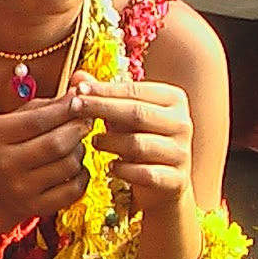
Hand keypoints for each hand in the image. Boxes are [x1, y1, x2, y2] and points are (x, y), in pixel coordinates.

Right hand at [0, 96, 92, 234]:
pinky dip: (82, 175)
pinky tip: (75, 167)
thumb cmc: (5, 149)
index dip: (64, 109)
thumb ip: (42, 107)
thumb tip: (77, 92)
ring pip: (69, 165)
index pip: (37, 120)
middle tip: (85, 121)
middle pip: (56, 144)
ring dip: (80, 151)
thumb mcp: (11, 123)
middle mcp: (5, 163)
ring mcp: (21, 189)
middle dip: (77, 129)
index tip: (80, 100)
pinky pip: (74, 189)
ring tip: (74, 145)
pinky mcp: (37, 208)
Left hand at [68, 71, 193, 212]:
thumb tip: (77, 76)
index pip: (135, 90)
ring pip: (139, 144)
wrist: (164, 182)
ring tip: (93, 141)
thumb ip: (103, 95)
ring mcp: (182, 153)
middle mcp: (182, 123)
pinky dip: (124, 170)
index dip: (105, 90)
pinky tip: (110, 168)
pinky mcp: (176, 180)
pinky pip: (145, 174)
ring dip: (111, 142)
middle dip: (102, 108)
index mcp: (174, 99)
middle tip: (74, 108)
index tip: (78, 89)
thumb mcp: (123, 114)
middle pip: (137, 113)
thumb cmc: (140, 138)